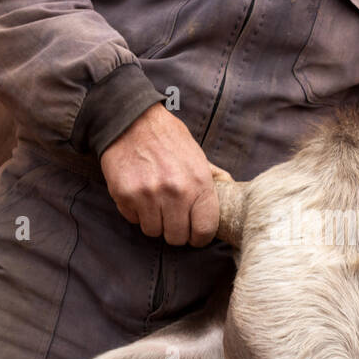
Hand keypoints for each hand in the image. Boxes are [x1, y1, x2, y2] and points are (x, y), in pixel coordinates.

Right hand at [100, 104, 220, 245]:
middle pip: (177, 237)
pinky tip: (139, 194)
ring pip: (154, 232)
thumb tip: (233, 190)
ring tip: (154, 203)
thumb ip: (213, 177)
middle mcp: (176, 191)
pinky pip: (134, 220)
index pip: (205, 230)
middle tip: (171, 217)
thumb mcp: (197, 155)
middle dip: (175, 231)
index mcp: (199, 182)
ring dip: (154, 222)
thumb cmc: (168, 139)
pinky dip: (136, 212)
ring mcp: (149, 195)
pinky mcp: (126, 195)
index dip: (199, 237)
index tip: (194, 234)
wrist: (131, 120)